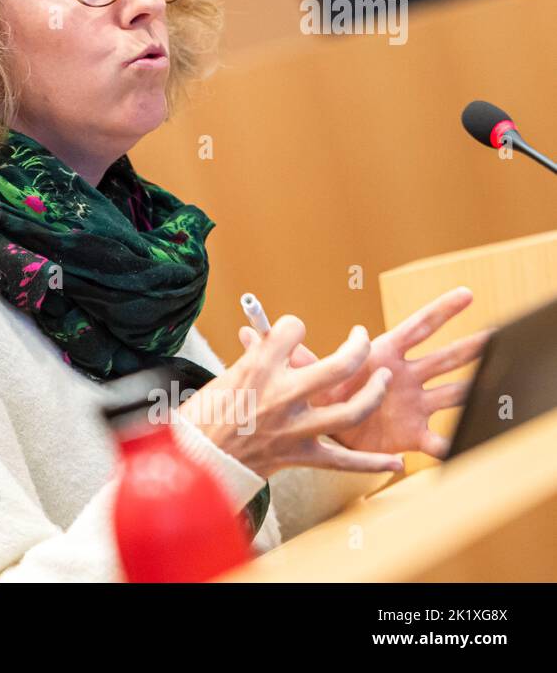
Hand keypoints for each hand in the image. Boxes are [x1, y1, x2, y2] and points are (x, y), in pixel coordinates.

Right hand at [179, 315, 402, 477]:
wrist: (194, 459)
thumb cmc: (202, 417)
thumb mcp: (224, 376)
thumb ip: (256, 360)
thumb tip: (270, 343)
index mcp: (258, 368)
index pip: (291, 330)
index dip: (294, 326)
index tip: (293, 331)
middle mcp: (282, 394)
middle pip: (338, 365)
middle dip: (357, 347)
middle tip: (361, 339)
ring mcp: (294, 427)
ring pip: (351, 409)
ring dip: (374, 393)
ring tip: (384, 379)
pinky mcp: (299, 455)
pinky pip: (343, 461)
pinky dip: (372, 463)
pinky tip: (396, 462)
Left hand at [238, 287, 490, 458]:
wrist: (324, 433)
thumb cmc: (318, 393)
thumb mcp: (302, 371)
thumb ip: (278, 350)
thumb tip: (242, 328)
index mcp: (384, 356)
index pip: (416, 327)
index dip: (441, 311)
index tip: (466, 294)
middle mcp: (405, 377)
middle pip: (446, 356)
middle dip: (474, 343)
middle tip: (502, 331)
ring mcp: (414, 405)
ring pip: (454, 395)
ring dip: (476, 391)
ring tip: (503, 388)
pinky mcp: (412, 435)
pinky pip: (437, 445)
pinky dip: (450, 450)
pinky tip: (466, 451)